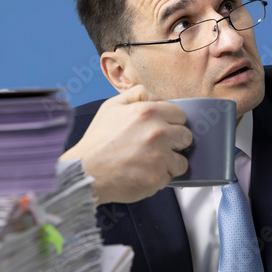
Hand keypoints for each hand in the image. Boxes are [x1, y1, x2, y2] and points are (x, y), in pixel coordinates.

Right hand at [59, 85, 192, 203]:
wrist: (85, 172)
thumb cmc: (98, 141)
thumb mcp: (112, 106)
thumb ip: (138, 94)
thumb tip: (159, 98)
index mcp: (148, 112)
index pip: (180, 115)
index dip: (171, 123)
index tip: (162, 130)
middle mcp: (158, 133)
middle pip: (186, 136)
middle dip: (174, 142)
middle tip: (156, 147)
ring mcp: (159, 157)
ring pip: (182, 160)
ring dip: (170, 162)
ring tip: (149, 162)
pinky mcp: (157, 178)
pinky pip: (171, 177)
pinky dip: (160, 177)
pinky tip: (143, 173)